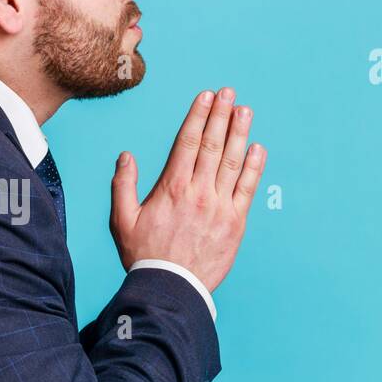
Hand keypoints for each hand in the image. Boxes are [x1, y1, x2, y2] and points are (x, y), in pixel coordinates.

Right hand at [109, 87, 265, 292]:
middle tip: (229, 93)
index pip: (188, 142)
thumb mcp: (122, 220)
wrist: (171, 288)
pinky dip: (255, 167)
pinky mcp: (236, 223)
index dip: (198, 116)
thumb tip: (126, 156)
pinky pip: (248, 188)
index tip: (206, 97)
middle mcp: (198, 192)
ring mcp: (219, 206)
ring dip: (240, 133)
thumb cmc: (145, 256)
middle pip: (213, 145)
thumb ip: (123, 185)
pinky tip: (258, 148)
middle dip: (221, 116)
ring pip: (232, 161)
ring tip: (245, 111)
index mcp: (171, 188)